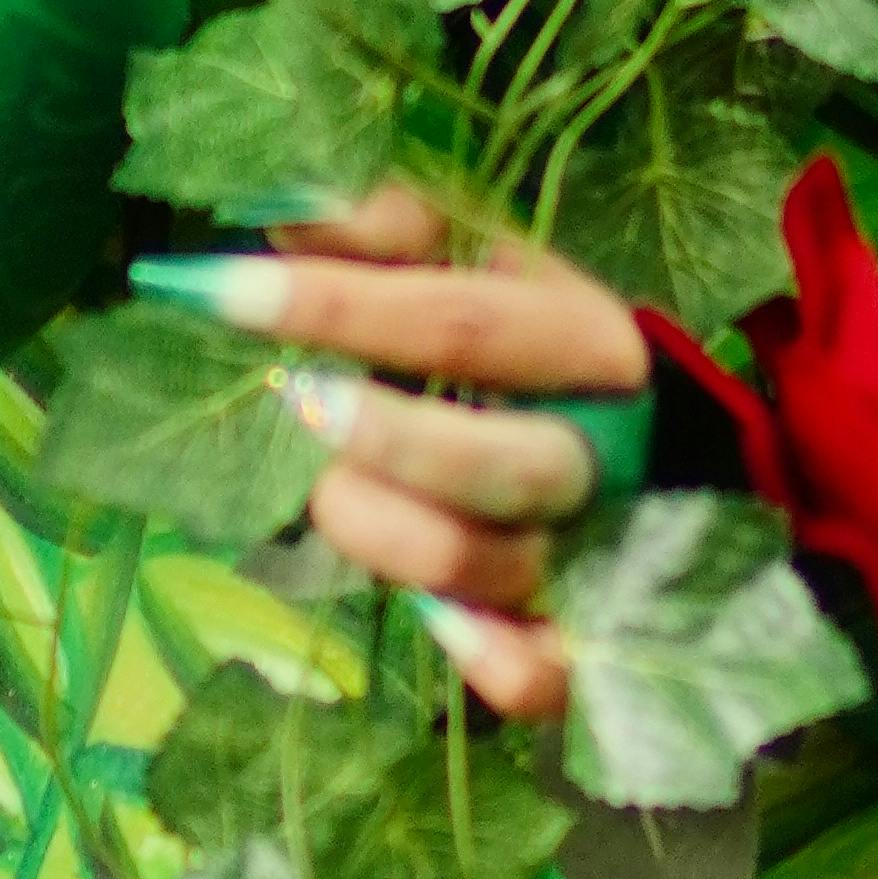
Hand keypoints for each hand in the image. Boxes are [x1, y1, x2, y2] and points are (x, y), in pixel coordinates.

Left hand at [198, 186, 649, 721]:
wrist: (655, 449)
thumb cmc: (526, 346)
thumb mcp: (476, 265)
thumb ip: (390, 232)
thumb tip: (288, 205)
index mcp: (582, 335)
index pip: (460, 318)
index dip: (338, 305)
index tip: (222, 293)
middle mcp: (597, 447)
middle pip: (500, 459)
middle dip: (386, 438)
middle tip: (294, 406)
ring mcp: (592, 550)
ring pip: (493, 562)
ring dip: (392, 538)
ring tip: (326, 499)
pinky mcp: (581, 643)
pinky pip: (543, 673)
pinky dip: (493, 661)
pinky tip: (440, 631)